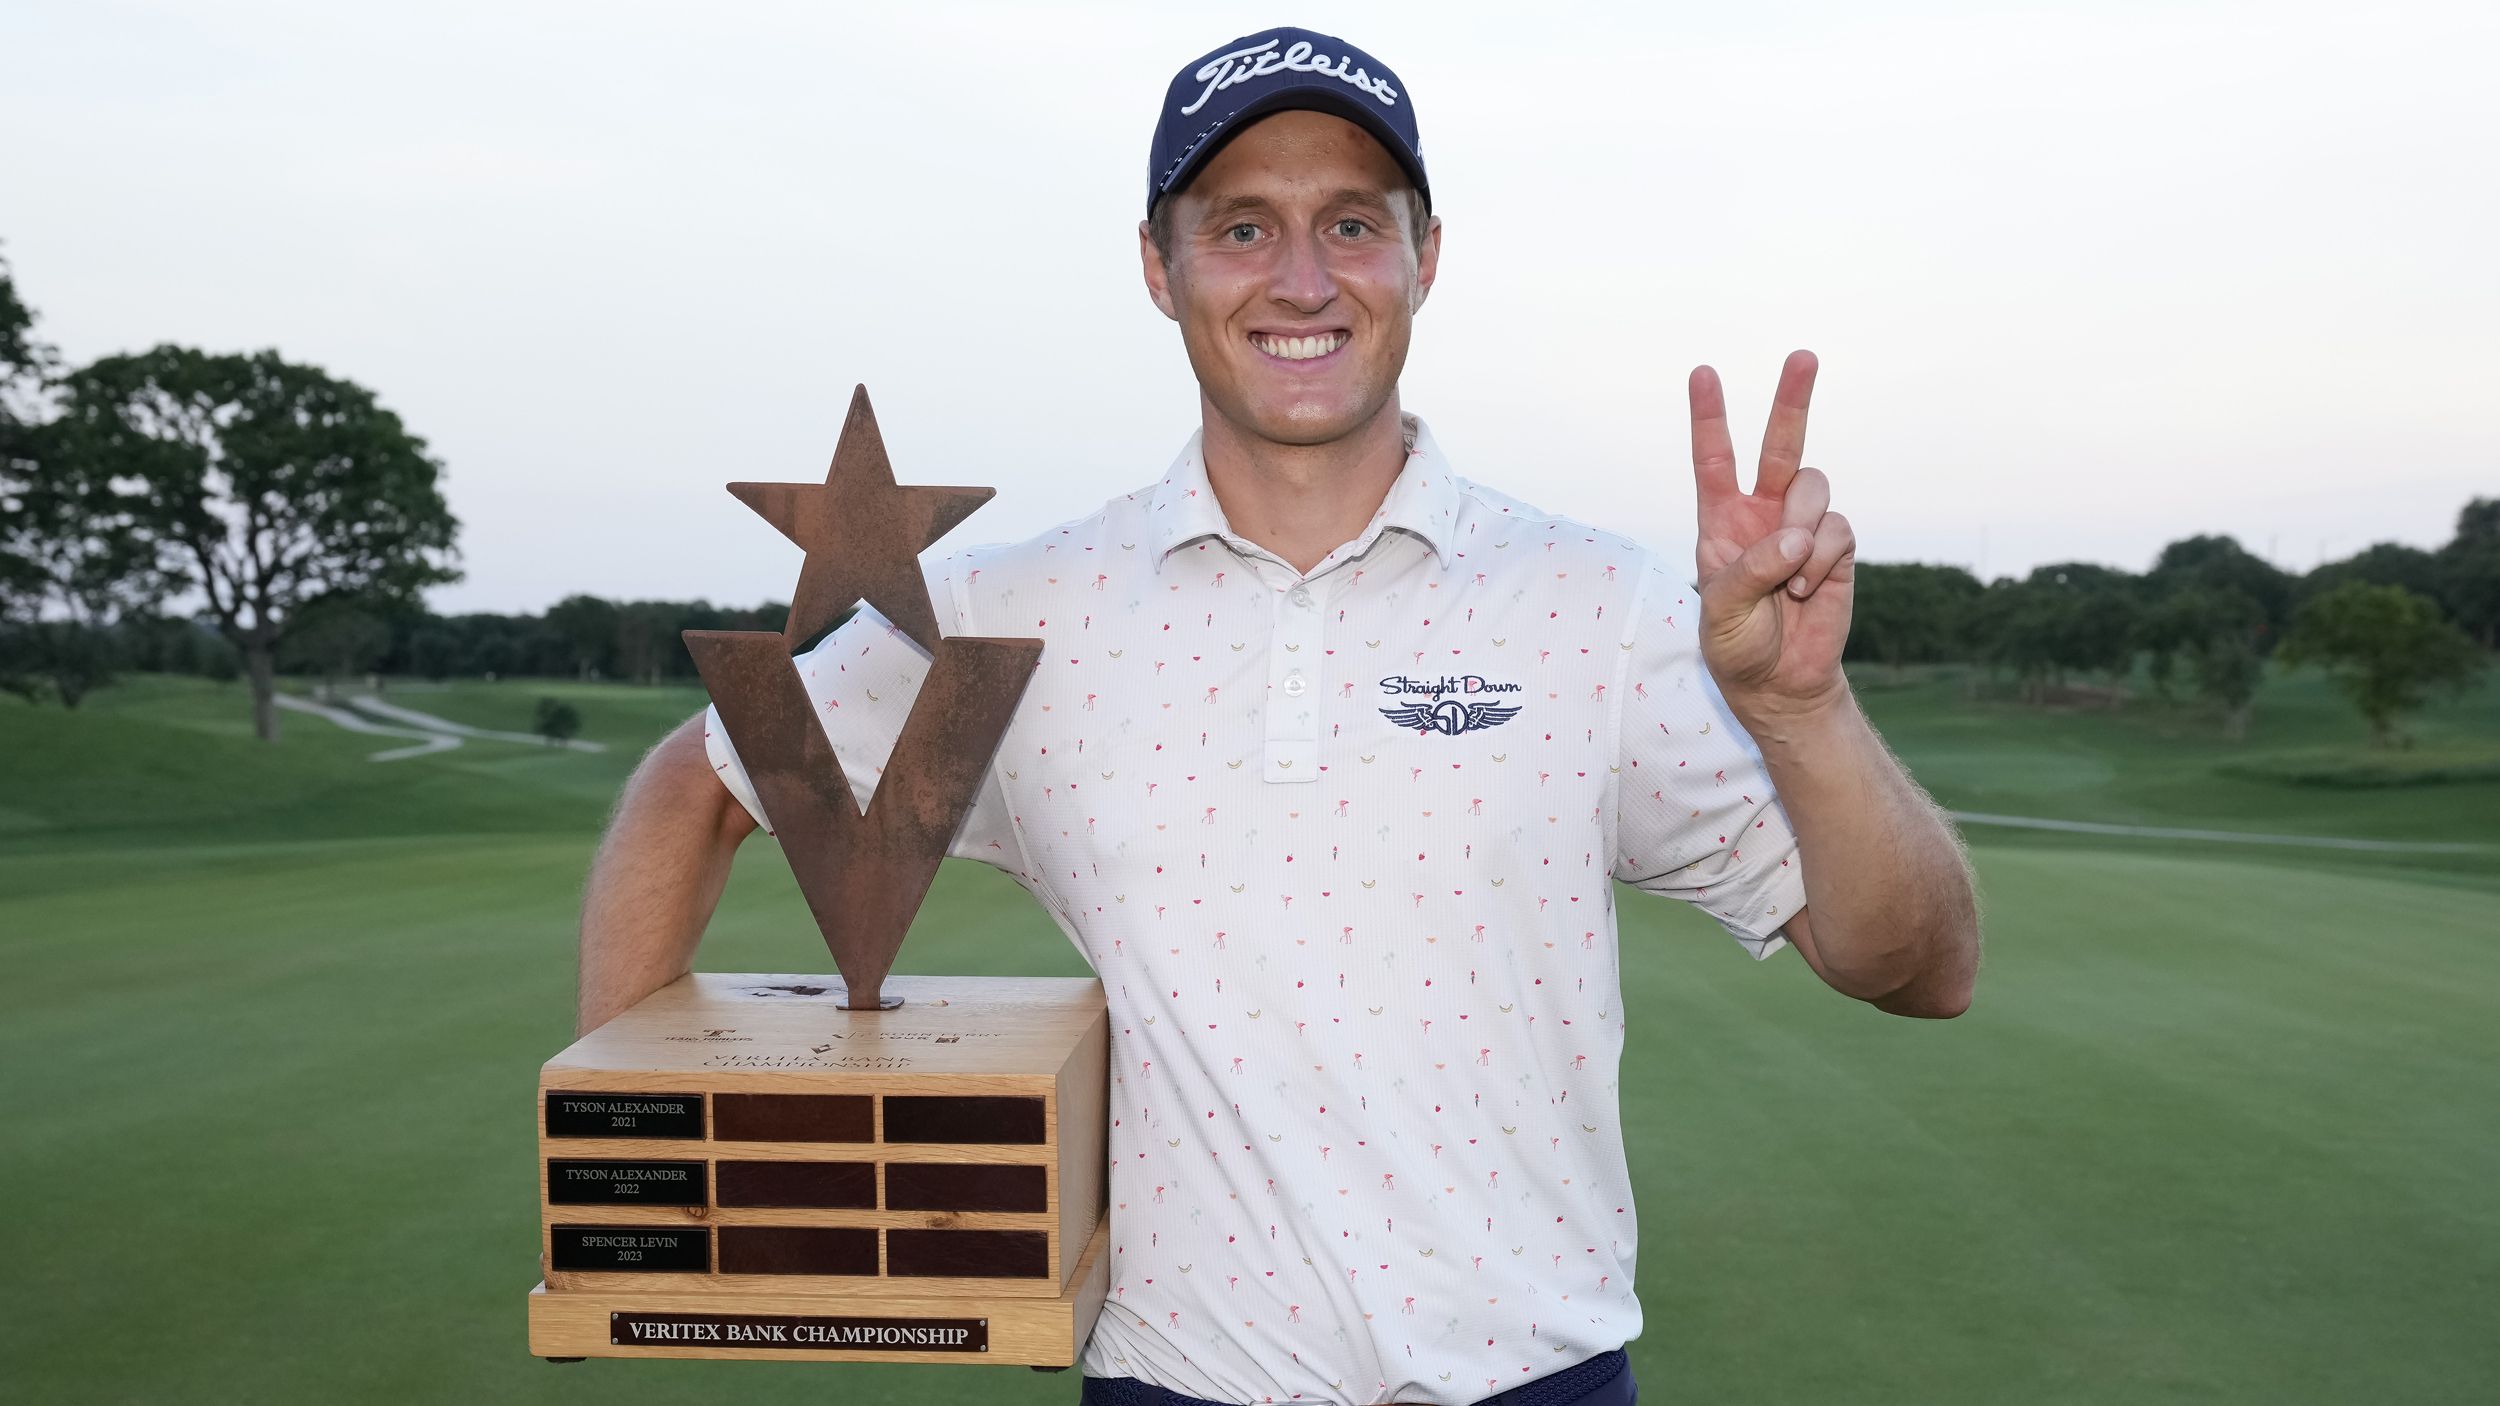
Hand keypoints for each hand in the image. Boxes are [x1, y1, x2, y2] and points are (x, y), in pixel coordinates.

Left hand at [1689, 349, 1854, 720]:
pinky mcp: (1836, 549)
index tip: (1702, 373)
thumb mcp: (1723, 613)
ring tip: (1788, 581)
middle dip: (1792, 400)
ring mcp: (1803, 527)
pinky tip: (1806, 593)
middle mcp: (1764, 513)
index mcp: (1721, 520)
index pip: (1713, 459)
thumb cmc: (1737, 645)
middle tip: (1804, 355)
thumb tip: (1796, 538)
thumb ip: (1751, 571)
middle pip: (1780, 445)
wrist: (1780, 684)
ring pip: (1814, 488)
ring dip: (1803, 530)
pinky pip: (1837, 531)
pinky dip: (1821, 562)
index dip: (1708, 417)